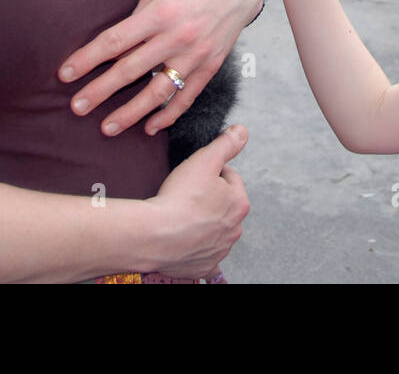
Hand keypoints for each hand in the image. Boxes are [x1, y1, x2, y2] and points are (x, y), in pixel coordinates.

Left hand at [59, 0, 258, 136]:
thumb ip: (138, 16)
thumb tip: (116, 44)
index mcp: (160, 12)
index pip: (115, 41)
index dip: (88, 59)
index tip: (65, 74)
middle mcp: (177, 36)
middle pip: (131, 70)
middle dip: (100, 91)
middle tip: (76, 108)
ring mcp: (196, 54)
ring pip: (158, 91)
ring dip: (131, 112)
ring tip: (107, 127)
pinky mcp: (210, 66)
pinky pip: (187, 97)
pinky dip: (169, 115)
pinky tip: (150, 127)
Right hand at [147, 124, 250, 278]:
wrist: (156, 236)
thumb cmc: (180, 198)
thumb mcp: (204, 160)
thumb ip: (225, 144)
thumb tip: (242, 131)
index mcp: (239, 203)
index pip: (229, 178)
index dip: (210, 172)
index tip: (194, 175)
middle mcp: (234, 230)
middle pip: (222, 205)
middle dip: (208, 199)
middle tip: (186, 194)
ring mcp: (219, 251)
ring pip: (213, 230)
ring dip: (202, 222)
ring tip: (180, 215)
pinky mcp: (203, 267)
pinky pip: (202, 255)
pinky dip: (194, 248)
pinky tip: (182, 240)